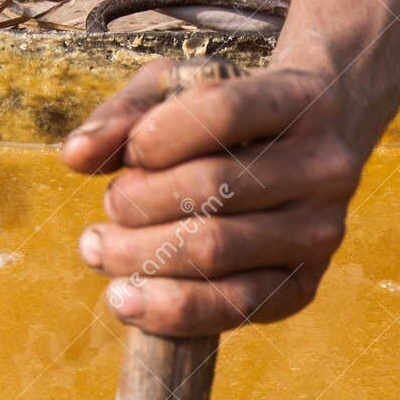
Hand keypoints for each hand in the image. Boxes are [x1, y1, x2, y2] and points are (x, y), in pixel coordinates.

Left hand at [61, 59, 361, 336]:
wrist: (321, 144)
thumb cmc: (235, 115)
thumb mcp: (183, 89)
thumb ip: (125, 114)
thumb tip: (75, 158)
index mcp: (302, 100)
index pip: (223, 112)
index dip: (157, 135)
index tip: (130, 152)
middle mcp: (324, 168)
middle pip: (212, 188)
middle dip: (136, 203)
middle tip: (107, 208)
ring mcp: (321, 231)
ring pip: (216, 250)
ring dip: (138, 256)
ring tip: (98, 249)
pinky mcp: (306, 284)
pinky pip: (235, 306)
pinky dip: (171, 310)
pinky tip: (126, 301)